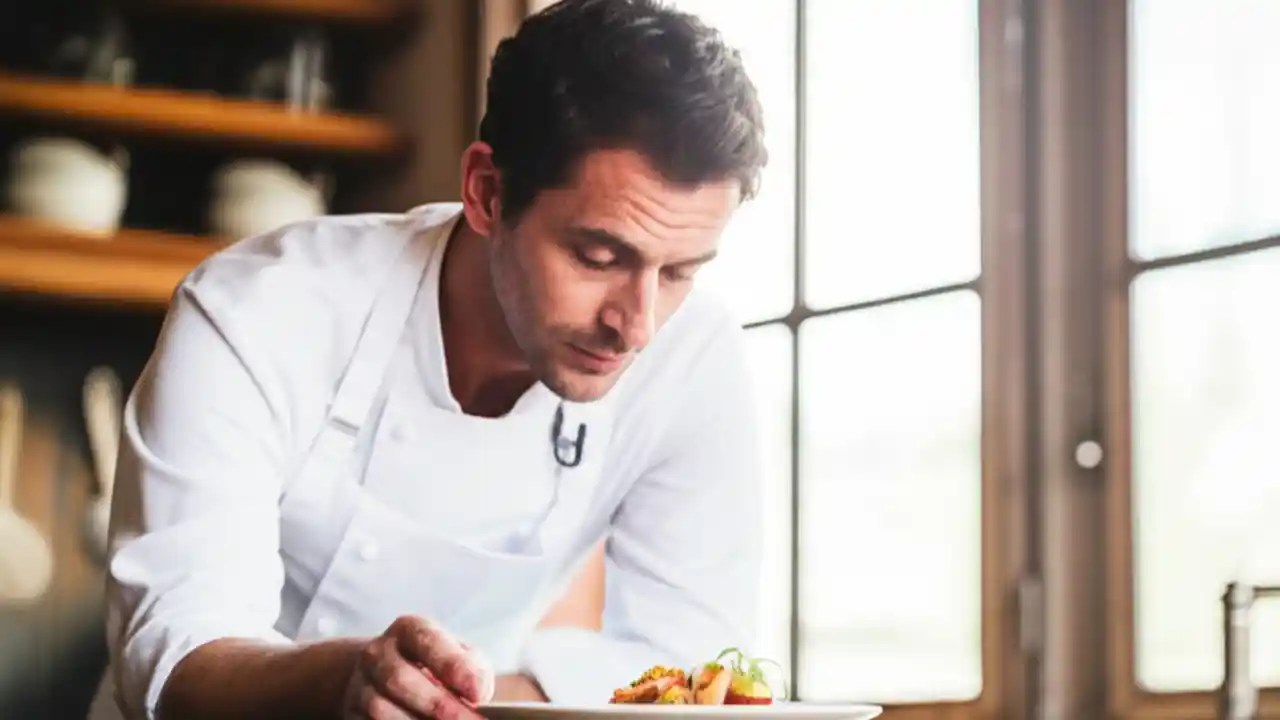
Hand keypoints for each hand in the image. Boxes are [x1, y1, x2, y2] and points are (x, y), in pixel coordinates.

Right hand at [342, 615, 494, 719]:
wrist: (382, 674)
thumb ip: (472, 668)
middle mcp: (378, 652)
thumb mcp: (456, 654)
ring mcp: (360, 684)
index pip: (428, 641)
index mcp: (408, 630)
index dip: (453, 667)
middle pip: (400, 679)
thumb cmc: (433, 664)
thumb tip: (478, 694)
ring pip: (381, 710)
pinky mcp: (351, 712)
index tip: (477, 693)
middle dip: (438, 706)